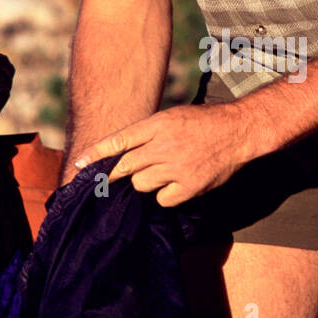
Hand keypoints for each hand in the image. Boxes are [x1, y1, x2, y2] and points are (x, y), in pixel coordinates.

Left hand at [71, 102, 257, 206]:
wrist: (238, 130)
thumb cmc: (204, 123)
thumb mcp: (172, 117)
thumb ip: (148, 133)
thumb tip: (121, 154)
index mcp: (158, 125)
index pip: (119, 141)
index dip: (96, 154)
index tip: (79, 164)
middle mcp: (164, 146)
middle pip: (125, 167)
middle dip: (117, 175)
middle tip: (114, 180)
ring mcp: (176, 167)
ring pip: (141, 185)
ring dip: (146, 182)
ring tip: (162, 174)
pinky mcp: (189, 186)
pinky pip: (162, 199)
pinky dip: (165, 196)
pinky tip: (176, 185)